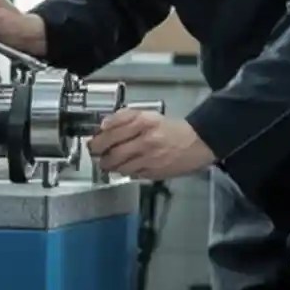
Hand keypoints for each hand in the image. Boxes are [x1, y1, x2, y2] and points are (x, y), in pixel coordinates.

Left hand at [88, 109, 215, 179]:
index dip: (98, 139)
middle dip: (100, 156)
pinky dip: (124, 172)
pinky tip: (124, 167)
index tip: (92, 142)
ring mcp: (150, 159)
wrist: (196, 143)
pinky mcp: (154, 173)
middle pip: (113, 152)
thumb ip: (124, 117)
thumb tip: (104, 126)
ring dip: (110, 166)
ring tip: (108, 163)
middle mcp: (146, 140)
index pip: (112, 131)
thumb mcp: (148, 115)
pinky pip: (132, 174)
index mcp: (144, 122)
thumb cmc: (169, 128)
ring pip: (120, 166)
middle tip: (96, 155)